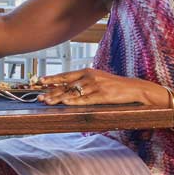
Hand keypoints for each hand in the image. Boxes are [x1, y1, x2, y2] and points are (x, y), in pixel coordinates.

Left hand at [34, 68, 164, 106]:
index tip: (40, 82)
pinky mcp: (103, 95)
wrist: (134, 88)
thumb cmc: (113, 85)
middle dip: (51, 92)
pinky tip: (65, 103)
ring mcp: (96, 86)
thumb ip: (83, 81)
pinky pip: (85, 100)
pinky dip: (74, 101)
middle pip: (66, 85)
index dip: (52, 79)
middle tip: (39, 97)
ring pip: (73, 93)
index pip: (66, 75)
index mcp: (87, 71)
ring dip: (58, 98)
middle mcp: (90, 77)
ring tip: (47, 102)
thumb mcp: (97, 79)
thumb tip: (66, 87)